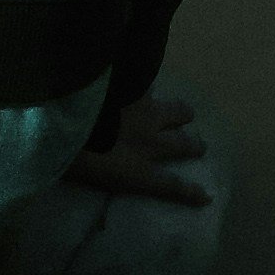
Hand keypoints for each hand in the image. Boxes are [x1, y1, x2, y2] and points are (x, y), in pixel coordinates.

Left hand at [63, 92, 210, 207]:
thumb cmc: (70, 157)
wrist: (68, 119)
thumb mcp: (84, 177)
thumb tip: (89, 184)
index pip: (171, 186)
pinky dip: (148, 86)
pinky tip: (146, 79)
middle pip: (182, 145)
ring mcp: (145, 113)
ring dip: (182, 113)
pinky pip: (148, 85)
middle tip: (201, 145)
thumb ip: (95, 176)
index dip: (190, 192)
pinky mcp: (133, 88)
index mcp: (138, 172)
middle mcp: (149, 143)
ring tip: (186, 112)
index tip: (206, 195)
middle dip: (195, 146)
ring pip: (176, 111)